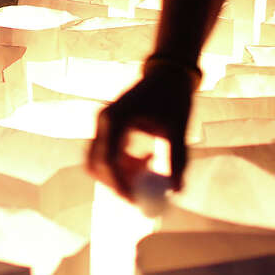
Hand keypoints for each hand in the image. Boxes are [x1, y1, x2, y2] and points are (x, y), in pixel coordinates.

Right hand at [86, 59, 197, 202]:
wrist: (168, 74)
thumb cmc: (173, 97)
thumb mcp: (178, 129)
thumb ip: (177, 160)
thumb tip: (176, 191)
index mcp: (116, 119)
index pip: (108, 160)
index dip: (118, 184)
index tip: (134, 201)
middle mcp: (104, 122)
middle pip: (96, 164)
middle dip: (115, 183)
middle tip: (138, 196)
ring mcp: (104, 124)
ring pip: (99, 161)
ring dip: (118, 174)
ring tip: (147, 168)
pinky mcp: (108, 128)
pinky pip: (107, 154)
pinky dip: (123, 165)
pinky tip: (146, 158)